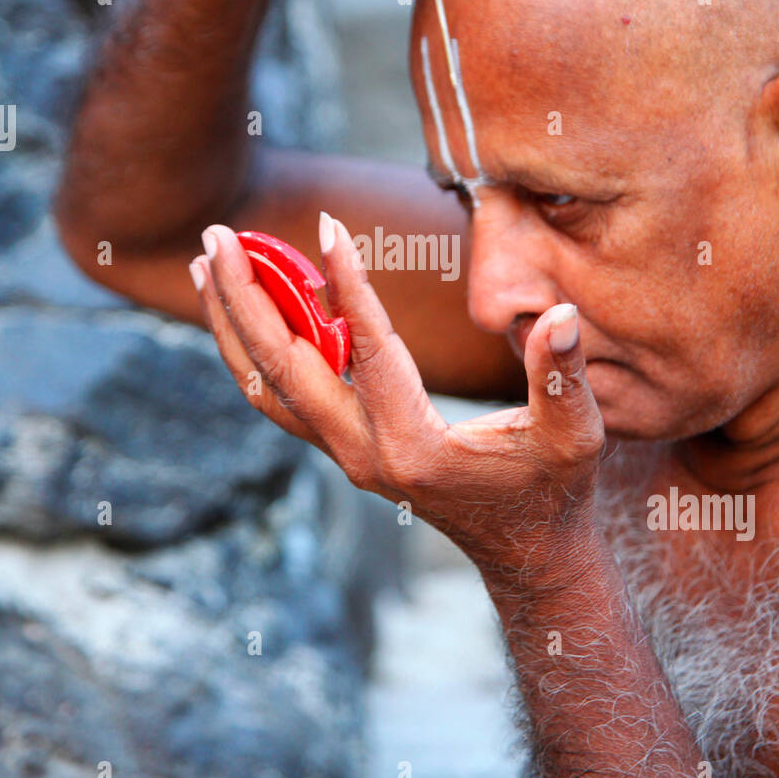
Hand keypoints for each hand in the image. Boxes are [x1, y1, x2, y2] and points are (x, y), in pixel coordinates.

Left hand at [190, 218, 605, 586]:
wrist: (525, 552)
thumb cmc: (551, 490)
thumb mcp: (573, 436)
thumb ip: (563, 376)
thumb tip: (560, 313)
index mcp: (414, 449)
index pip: (368, 353)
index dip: (349, 289)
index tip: (329, 225)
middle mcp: (364, 454)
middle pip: (284, 371)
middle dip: (246, 300)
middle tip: (218, 235)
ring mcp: (345, 455)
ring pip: (266, 387)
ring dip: (231, 324)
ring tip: (205, 261)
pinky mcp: (342, 449)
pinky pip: (278, 396)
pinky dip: (250, 349)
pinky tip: (240, 306)